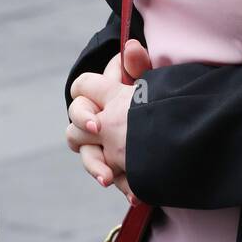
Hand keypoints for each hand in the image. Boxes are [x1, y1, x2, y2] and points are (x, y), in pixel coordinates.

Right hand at [66, 39, 151, 200]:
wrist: (164, 114)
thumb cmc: (149, 89)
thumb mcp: (146, 78)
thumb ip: (138, 65)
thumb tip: (132, 47)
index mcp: (101, 93)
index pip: (81, 94)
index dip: (85, 110)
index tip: (97, 125)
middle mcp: (95, 119)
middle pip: (76, 132)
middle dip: (87, 144)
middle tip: (102, 156)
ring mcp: (103, 142)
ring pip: (90, 157)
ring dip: (97, 168)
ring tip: (109, 180)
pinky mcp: (117, 160)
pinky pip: (111, 174)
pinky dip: (122, 184)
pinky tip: (134, 194)